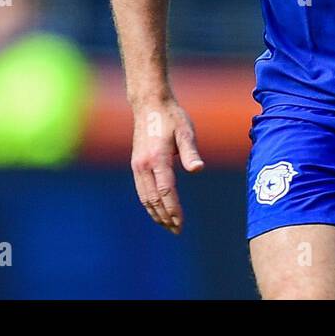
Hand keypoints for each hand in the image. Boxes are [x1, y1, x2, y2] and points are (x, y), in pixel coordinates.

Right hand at [130, 98, 204, 234]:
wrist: (150, 104)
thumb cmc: (172, 117)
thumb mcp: (185, 131)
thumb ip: (190, 152)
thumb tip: (198, 169)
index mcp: (157, 158)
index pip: (166, 191)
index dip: (173, 209)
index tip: (181, 224)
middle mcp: (143, 165)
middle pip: (153, 199)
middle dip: (165, 217)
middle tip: (177, 230)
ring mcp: (137, 165)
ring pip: (144, 197)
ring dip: (155, 213)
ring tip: (167, 225)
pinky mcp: (136, 164)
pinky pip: (142, 190)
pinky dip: (149, 203)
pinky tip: (157, 209)